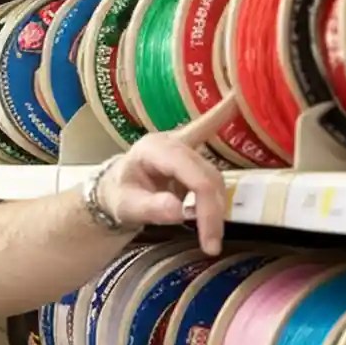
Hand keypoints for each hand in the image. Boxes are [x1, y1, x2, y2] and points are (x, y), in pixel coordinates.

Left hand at [98, 94, 238, 255]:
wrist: (111, 190)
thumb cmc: (117, 197)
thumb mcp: (126, 208)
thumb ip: (151, 209)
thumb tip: (180, 211)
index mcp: (153, 151)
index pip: (194, 177)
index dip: (208, 207)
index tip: (211, 238)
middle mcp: (170, 142)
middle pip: (207, 176)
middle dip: (213, 211)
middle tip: (212, 244)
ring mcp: (180, 143)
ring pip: (213, 174)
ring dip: (216, 203)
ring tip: (210, 233)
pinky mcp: (187, 150)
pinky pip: (206, 130)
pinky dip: (220, 117)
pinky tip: (235, 100)